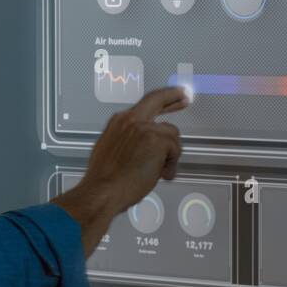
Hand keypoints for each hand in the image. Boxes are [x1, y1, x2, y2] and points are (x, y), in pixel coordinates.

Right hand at [53, 87, 188, 255]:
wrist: (103, 191)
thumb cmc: (103, 178)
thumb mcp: (109, 150)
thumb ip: (126, 140)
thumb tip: (142, 145)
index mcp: (119, 122)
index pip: (144, 104)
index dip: (161, 99)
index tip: (173, 95)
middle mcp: (131, 121)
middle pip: (158, 100)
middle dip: (173, 97)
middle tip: (184, 98)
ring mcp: (144, 129)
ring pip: (171, 135)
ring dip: (169, 154)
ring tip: (158, 171)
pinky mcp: (157, 141)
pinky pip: (174, 150)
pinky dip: (170, 165)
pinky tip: (159, 174)